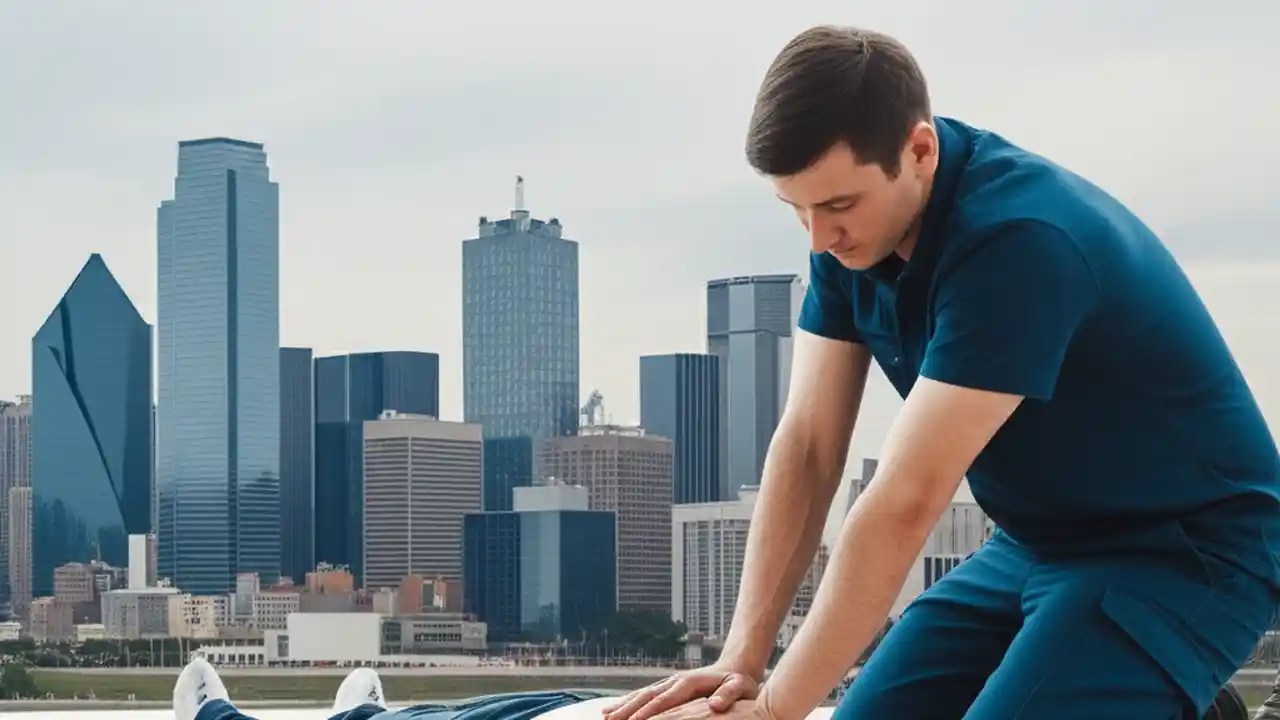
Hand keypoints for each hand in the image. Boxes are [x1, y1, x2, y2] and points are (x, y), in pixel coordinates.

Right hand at [601, 665, 760, 719]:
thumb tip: (715, 704)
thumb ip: (728, 695)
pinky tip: (612, 710)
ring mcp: (669, 684)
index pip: (665, 699)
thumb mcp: (740, 688)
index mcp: (689, 683)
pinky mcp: (667, 689)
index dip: (649, 711)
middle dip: (627, 709)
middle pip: (646, 696)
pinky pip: (644, 696)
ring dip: (623, 706)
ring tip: (605, 717)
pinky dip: (627, 703)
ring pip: (641, 695)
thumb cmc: (740, 683)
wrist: (735, 669)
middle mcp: (675, 681)